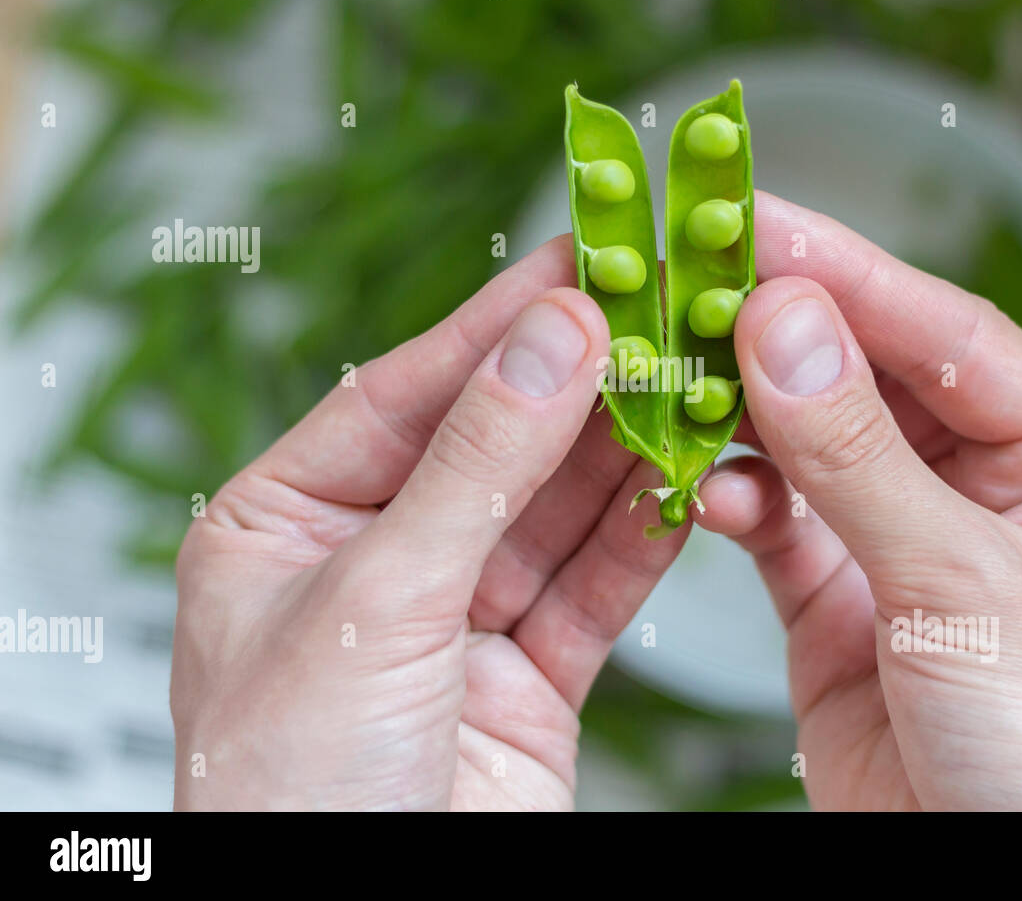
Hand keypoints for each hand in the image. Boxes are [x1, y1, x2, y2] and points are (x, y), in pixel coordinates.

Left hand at [171, 237, 686, 809]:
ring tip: (696, 383)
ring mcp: (458, 619)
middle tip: (663, 313)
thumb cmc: (291, 797)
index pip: (407, 392)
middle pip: (496, 444)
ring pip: (558, 512)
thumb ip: (476, 468)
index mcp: (288, 523)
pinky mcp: (530, 676)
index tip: (585, 261)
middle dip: (581, 382)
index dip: (500, 324)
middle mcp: (375, 560)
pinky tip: (687, 483)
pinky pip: (595, 588)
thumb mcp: (374, 606)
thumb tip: (553, 341)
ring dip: (628, 451)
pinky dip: (645, 539)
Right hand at [697, 193, 1021, 810]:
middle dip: (780, 335)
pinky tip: (701, 485)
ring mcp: (907, 545)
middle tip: (689, 283)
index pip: (944, 332)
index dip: (847, 271)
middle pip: (867, 377)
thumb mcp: (965, 583)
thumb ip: (859, 454)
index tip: (753, 221)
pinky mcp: (843, 605)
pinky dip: (734, 500)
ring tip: (672, 375)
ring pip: (811, 447)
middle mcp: (986, 487)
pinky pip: (778, 526)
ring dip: (742, 414)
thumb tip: (779, 324)